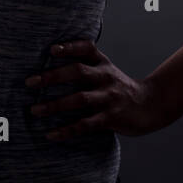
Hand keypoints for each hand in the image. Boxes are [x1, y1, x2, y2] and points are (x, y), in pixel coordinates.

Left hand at [24, 39, 164, 140]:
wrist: (151, 105)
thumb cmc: (119, 88)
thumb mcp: (107, 70)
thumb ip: (86, 65)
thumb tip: (49, 62)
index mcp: (103, 64)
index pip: (86, 49)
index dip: (69, 47)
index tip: (51, 49)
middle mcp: (106, 77)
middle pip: (78, 72)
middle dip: (53, 77)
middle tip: (30, 82)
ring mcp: (109, 98)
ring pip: (80, 100)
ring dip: (55, 105)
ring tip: (35, 110)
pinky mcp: (111, 118)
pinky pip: (86, 125)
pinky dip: (67, 130)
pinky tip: (51, 134)